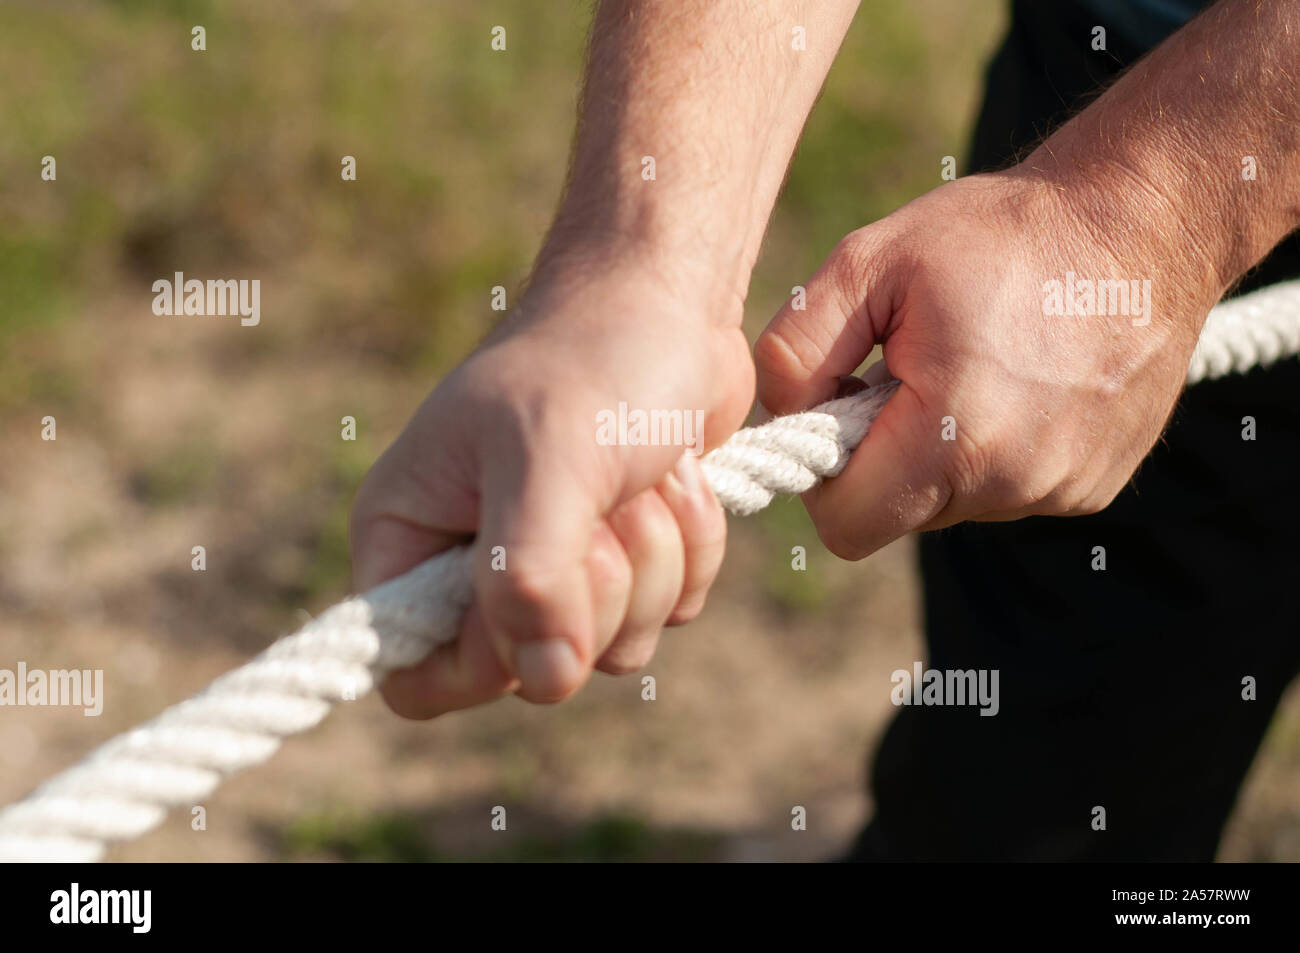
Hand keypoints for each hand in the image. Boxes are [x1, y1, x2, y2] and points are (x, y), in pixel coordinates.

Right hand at [350, 258, 753, 717]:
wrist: (668, 302)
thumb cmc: (593, 360)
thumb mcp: (550, 458)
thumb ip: (530, 576)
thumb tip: (543, 678)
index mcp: (409, 536)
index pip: (415, 675)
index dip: (483, 663)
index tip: (540, 592)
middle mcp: (472, 563)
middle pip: (531, 670)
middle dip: (597, 588)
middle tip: (605, 501)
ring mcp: (554, 566)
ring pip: (610, 648)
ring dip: (654, 560)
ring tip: (640, 475)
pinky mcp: (624, 560)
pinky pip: (669, 613)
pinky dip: (691, 549)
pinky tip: (676, 477)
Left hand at [754, 169, 1216, 558]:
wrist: (1144, 222)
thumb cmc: (1000, 234)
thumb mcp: (871, 262)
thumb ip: (796, 349)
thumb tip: (780, 417)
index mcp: (954, 438)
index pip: (846, 526)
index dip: (823, 478)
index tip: (837, 413)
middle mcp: (1015, 483)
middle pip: (898, 515)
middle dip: (881, 457)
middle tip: (907, 372)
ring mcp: (1062, 491)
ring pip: (951, 505)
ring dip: (939, 452)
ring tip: (970, 366)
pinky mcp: (1093, 488)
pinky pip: (1007, 491)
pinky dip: (993, 449)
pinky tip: (1018, 381)